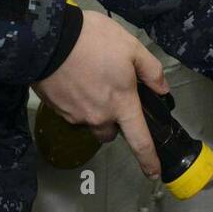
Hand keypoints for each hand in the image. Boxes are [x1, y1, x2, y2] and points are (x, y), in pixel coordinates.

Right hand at [32, 10, 169, 178]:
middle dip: (115, 119)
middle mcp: (99, 117)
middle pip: (111, 132)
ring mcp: (75, 116)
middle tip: (112, 93)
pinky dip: (76, 100)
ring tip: (90, 79)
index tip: (154, 173)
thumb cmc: (94, 40)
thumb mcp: (131, 46)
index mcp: (122, 104)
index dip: (149, 160)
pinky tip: (74, 78)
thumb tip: (162, 90)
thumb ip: (151, 70)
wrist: (49, 38)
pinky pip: (72, 112)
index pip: (140, 141)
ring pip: (91, 120)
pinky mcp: (57, 110)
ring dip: (94, 108)